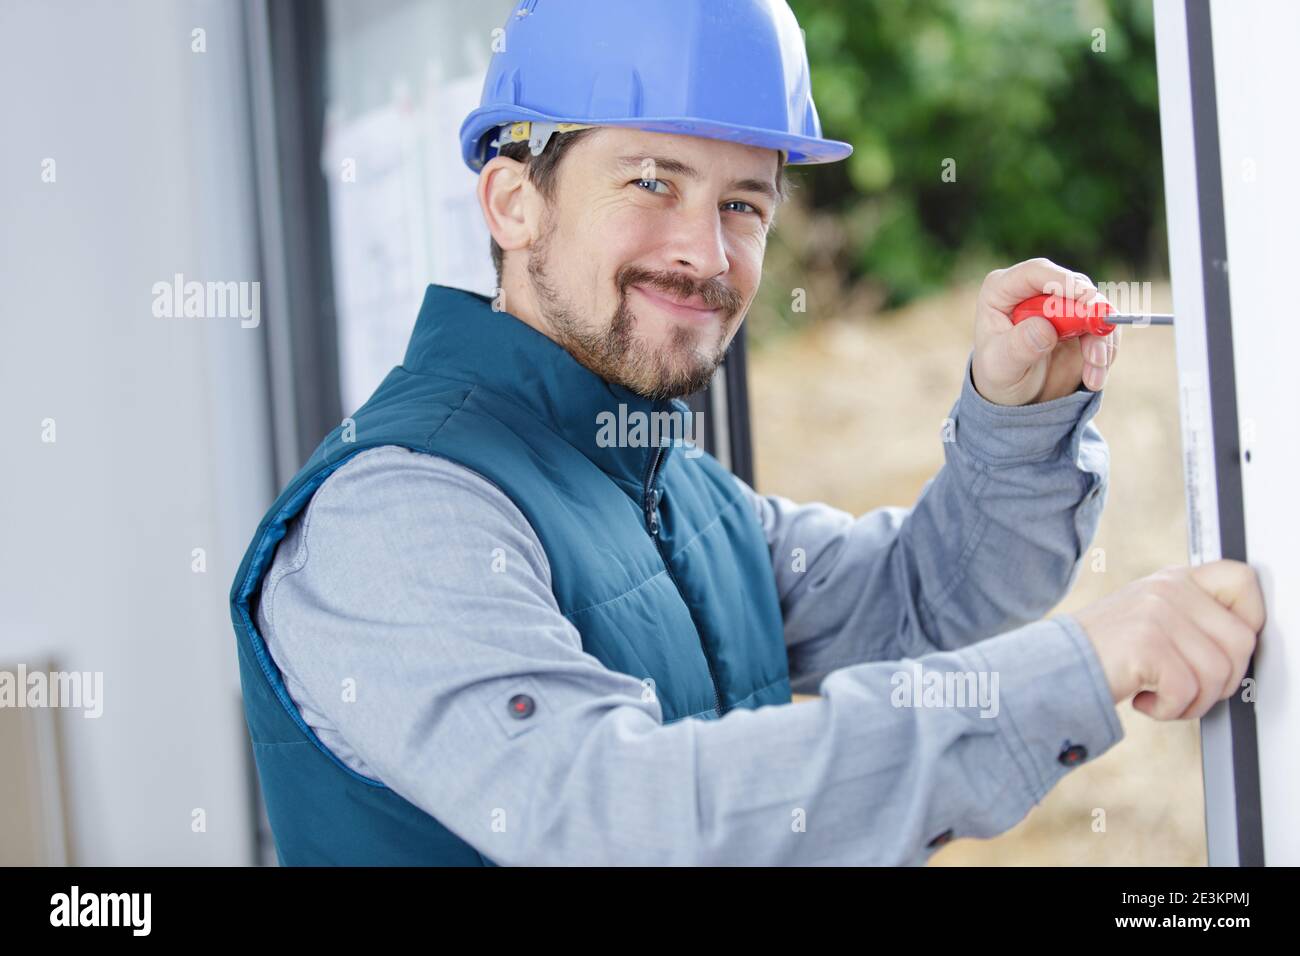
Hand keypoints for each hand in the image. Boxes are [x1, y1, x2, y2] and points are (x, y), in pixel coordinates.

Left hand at [972, 257, 1119, 404]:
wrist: (1014, 395)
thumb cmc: (998, 374)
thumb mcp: (1001, 367)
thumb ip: (1019, 347)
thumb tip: (1044, 328)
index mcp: (1003, 290)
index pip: (1035, 273)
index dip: (1062, 281)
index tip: (1085, 299)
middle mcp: (1036, 290)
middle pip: (1074, 286)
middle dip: (1090, 316)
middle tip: (1096, 348)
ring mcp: (1063, 303)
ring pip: (1096, 308)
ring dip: (1101, 342)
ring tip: (1093, 377)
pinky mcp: (1083, 321)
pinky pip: (1104, 329)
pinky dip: (1105, 352)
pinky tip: (1094, 379)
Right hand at [1071, 560, 1265, 718]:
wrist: (1052, 666)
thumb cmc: (1103, 652)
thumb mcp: (1149, 618)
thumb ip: (1191, 618)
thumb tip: (1241, 647)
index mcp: (1174, 579)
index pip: (1241, 580)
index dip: (1250, 619)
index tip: (1229, 650)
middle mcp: (1169, 589)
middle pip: (1240, 642)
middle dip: (1222, 682)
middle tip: (1187, 689)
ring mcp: (1157, 613)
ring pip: (1218, 674)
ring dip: (1194, 702)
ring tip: (1161, 698)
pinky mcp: (1147, 643)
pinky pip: (1188, 691)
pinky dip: (1169, 710)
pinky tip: (1143, 701)